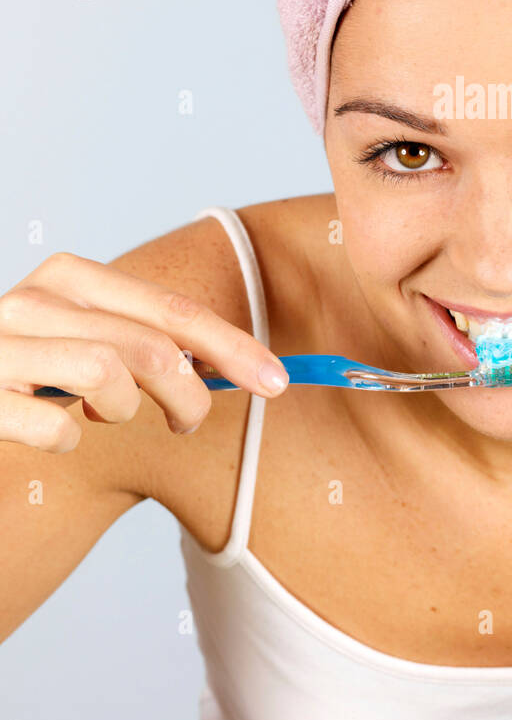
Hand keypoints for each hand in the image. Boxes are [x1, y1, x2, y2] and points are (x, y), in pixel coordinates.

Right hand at [0, 251, 289, 451]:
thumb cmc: (28, 374)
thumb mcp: (86, 343)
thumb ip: (145, 343)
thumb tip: (235, 367)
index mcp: (72, 278)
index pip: (174, 311)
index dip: (232, 347)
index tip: (277, 382)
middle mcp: (35, 299)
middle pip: (151, 345)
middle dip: (190, 395)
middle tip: (188, 423)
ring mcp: (1, 345)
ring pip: (108, 374)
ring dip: (126, 412)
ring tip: (106, 418)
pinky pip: (55, 427)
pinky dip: (69, 442)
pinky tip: (57, 437)